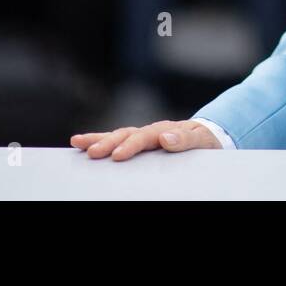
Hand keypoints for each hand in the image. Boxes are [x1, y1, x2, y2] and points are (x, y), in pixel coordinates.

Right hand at [70, 120, 219, 160]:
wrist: (208, 135)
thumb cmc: (205, 140)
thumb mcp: (202, 139)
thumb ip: (186, 138)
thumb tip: (166, 137)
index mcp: (166, 129)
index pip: (146, 136)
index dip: (131, 145)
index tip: (118, 155)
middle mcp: (151, 131)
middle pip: (127, 134)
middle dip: (108, 142)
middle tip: (92, 152)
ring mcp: (143, 136)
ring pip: (117, 135)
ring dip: (98, 139)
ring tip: (78, 143)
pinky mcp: (138, 143)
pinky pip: (117, 141)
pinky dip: (100, 141)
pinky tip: (82, 145)